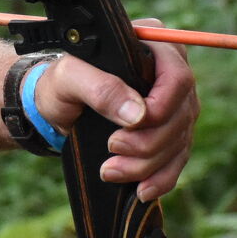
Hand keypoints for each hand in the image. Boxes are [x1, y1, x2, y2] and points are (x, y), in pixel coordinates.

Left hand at [32, 23, 197, 202]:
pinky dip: (160, 178)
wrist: (55, 106)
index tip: (128, 127)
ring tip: (111, 171)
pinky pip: (176, 159)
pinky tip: (142, 191)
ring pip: (179, 141)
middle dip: (148, 142)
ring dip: (148, 164)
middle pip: (181, 115)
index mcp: (154, 46)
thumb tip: (138, 115)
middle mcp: (171, 75)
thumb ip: (100, 88)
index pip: (177, 78)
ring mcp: (174, 106)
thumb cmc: (60, 83)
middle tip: (112, 149)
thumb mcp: (69, 77)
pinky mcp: (169, 133)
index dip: (160, 108)